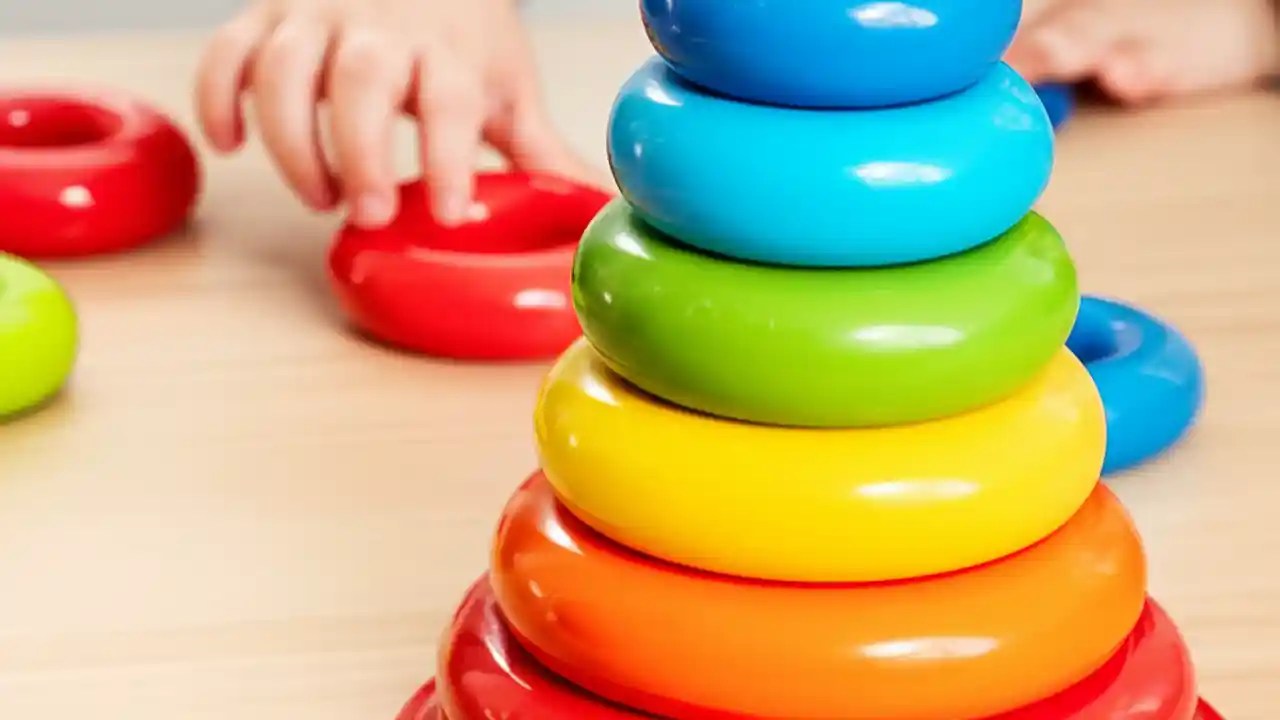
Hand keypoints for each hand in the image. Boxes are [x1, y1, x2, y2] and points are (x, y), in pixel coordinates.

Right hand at [195, 0, 599, 227]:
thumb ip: (538, 152)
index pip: (450, 102)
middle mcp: (383, 29)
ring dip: (290, 140)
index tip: (449, 211)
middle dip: (357, 151)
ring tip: (318, 197)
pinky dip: (219, 97)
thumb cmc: (462, 36)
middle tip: (367, 216)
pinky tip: (232, 145)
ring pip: (284, 68)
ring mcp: (318, 17)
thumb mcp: (504, 88)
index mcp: (450, 51)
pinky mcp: (267, 16)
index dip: (447, 157)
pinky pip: (227, 50)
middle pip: (360, 81)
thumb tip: (598, 209)